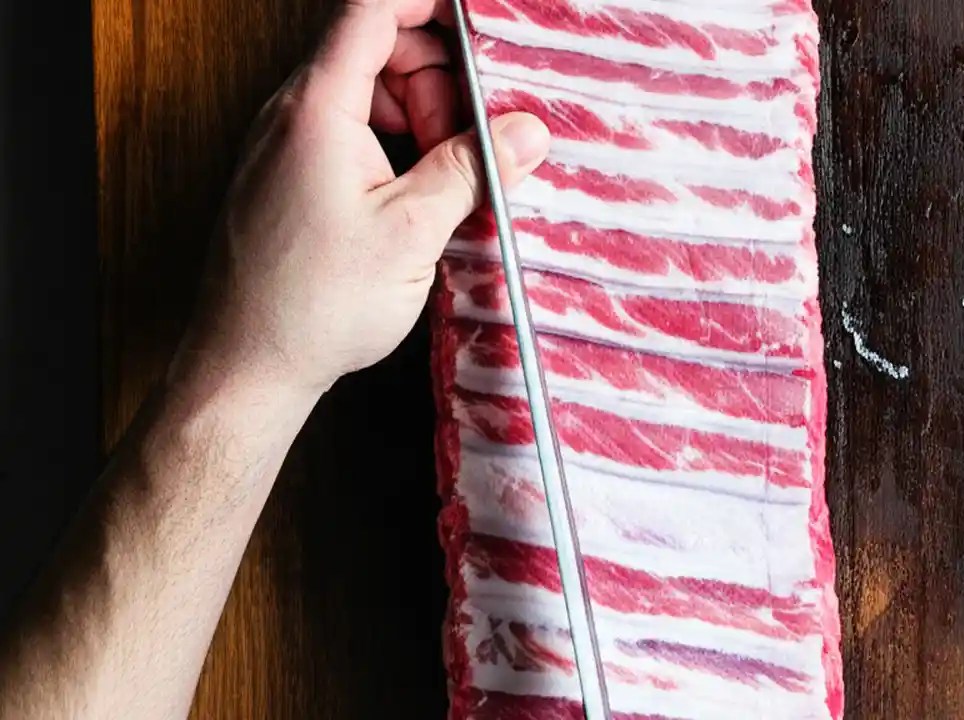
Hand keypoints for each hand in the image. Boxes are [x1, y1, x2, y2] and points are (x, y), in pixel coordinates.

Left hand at [179, 0, 549, 396]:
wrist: (246, 365)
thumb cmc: (314, 304)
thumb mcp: (412, 232)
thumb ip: (470, 169)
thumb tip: (523, 132)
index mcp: (318, 108)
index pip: (372, 10)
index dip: (428, 3)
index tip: (475, 23)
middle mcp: (291, 115)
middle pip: (373, 49)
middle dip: (434, 78)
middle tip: (468, 138)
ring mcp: (283, 146)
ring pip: (361, 93)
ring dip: (414, 116)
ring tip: (442, 177)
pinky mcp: (285, 180)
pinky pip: (343, 133)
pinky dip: (387, 145)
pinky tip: (413, 197)